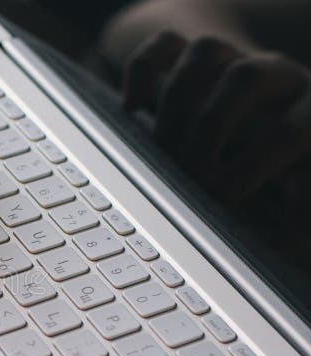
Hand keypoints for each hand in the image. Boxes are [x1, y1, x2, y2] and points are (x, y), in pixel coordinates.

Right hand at [122, 31, 310, 201]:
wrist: (273, 118)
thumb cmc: (289, 163)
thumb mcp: (303, 182)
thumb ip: (300, 201)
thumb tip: (293, 243)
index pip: (287, 131)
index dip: (251, 167)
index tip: (222, 197)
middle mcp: (277, 73)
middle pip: (242, 80)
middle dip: (207, 134)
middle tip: (186, 176)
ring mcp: (234, 57)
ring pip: (203, 54)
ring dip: (175, 106)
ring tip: (160, 152)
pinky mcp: (197, 55)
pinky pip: (164, 44)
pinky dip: (141, 71)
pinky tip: (131, 107)